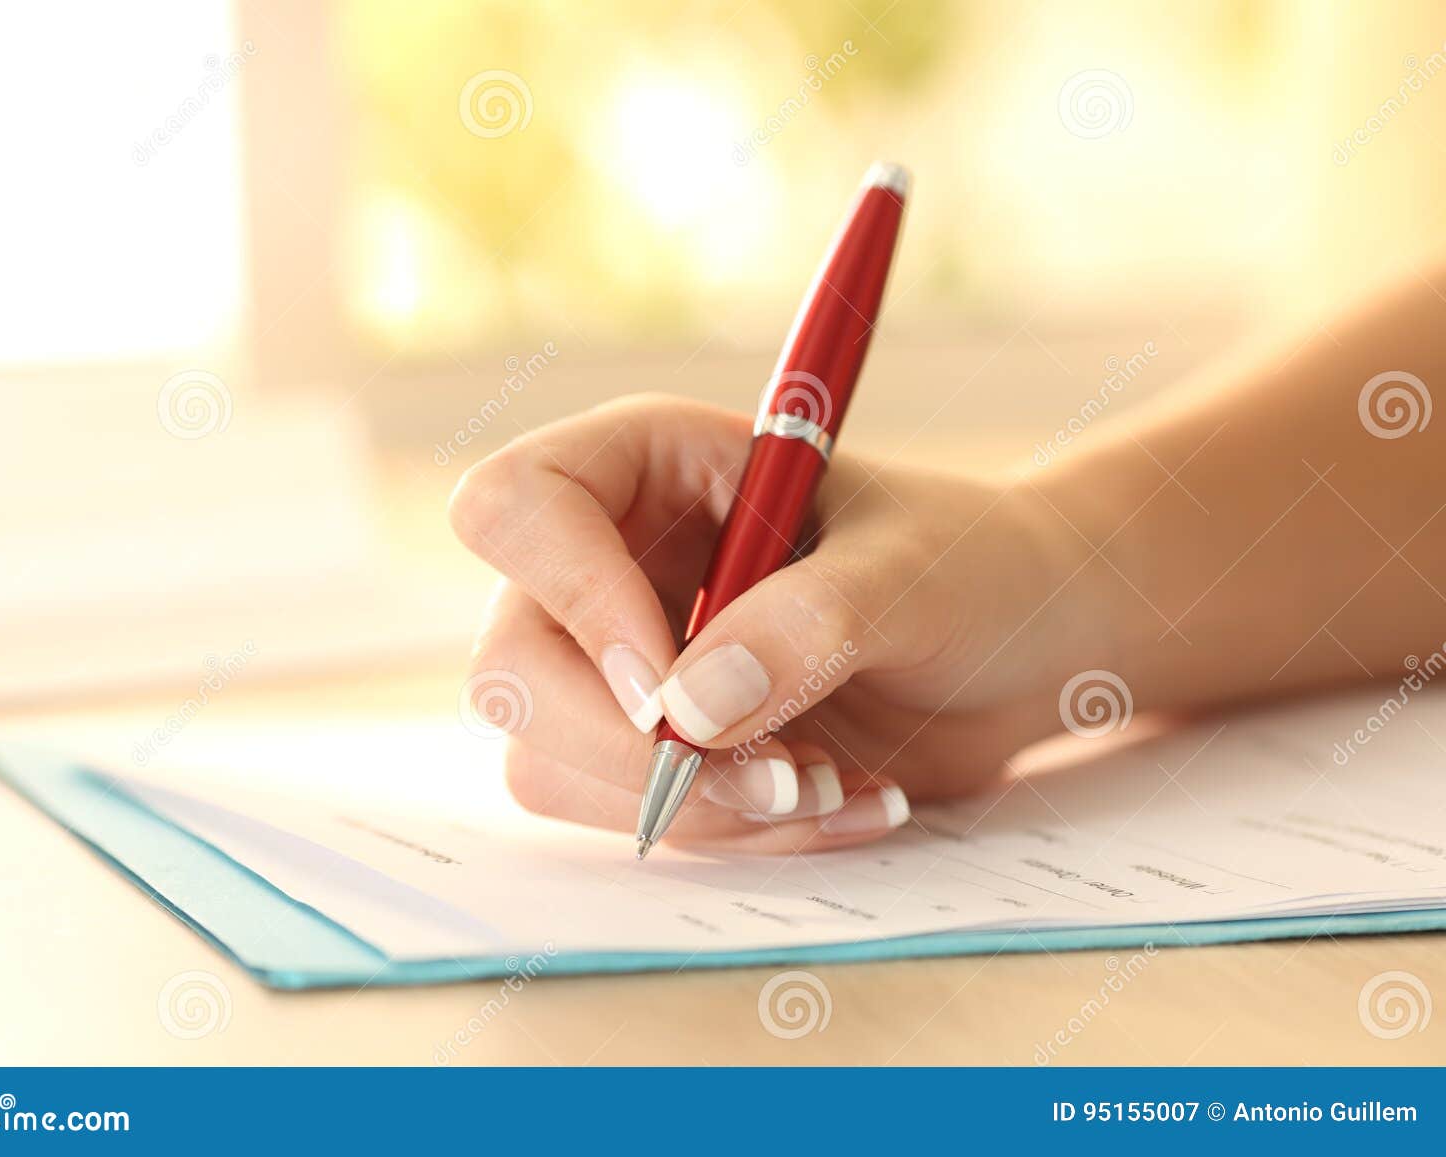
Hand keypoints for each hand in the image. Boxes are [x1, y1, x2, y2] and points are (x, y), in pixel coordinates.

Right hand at [449, 394, 1108, 853]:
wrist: (1024, 648)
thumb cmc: (974, 566)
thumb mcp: (914, 575)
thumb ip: (808, 624)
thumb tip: (687, 711)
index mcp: (650, 467)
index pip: (517, 507)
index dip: (571, 598)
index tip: (672, 689)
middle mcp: (612, 561)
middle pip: (509, 667)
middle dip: (633, 753)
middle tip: (775, 780)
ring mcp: (621, 662)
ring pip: (550, 762)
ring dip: (697, 808)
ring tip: (832, 787)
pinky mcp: (655, 747)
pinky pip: (627, 818)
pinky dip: (733, 836)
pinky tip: (837, 802)